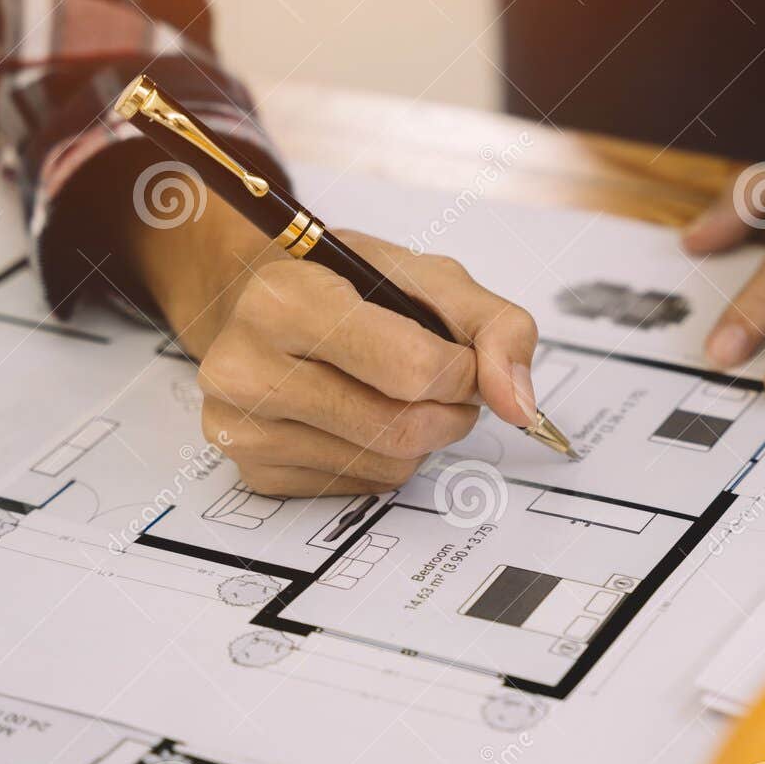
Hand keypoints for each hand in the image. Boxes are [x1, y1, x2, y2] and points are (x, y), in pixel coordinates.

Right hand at [127, 196, 538, 496]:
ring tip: (393, 389)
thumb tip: (521, 405)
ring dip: (422, 435)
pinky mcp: (255, 474)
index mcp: (284, 302)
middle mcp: (246, 370)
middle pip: (403, 428)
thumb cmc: (344, 285)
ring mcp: (243, 430)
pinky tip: (358, 413)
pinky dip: (384, 457)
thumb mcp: (424, 276)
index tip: (459, 355)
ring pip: (389, 465)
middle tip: (442, 380)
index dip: (463, 369)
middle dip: (449, 408)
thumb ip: (495, 326)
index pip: (415, 370)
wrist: (259, 303)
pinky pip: (362, 487)